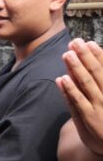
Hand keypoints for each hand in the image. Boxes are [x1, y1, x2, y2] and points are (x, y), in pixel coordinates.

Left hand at [56, 39, 102, 154]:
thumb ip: (100, 83)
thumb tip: (94, 66)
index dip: (98, 55)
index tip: (90, 42)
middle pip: (96, 72)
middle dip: (85, 56)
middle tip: (75, 42)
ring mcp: (99, 106)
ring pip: (86, 83)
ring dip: (76, 68)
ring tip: (66, 54)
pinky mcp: (88, 117)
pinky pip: (77, 101)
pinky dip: (70, 89)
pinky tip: (62, 78)